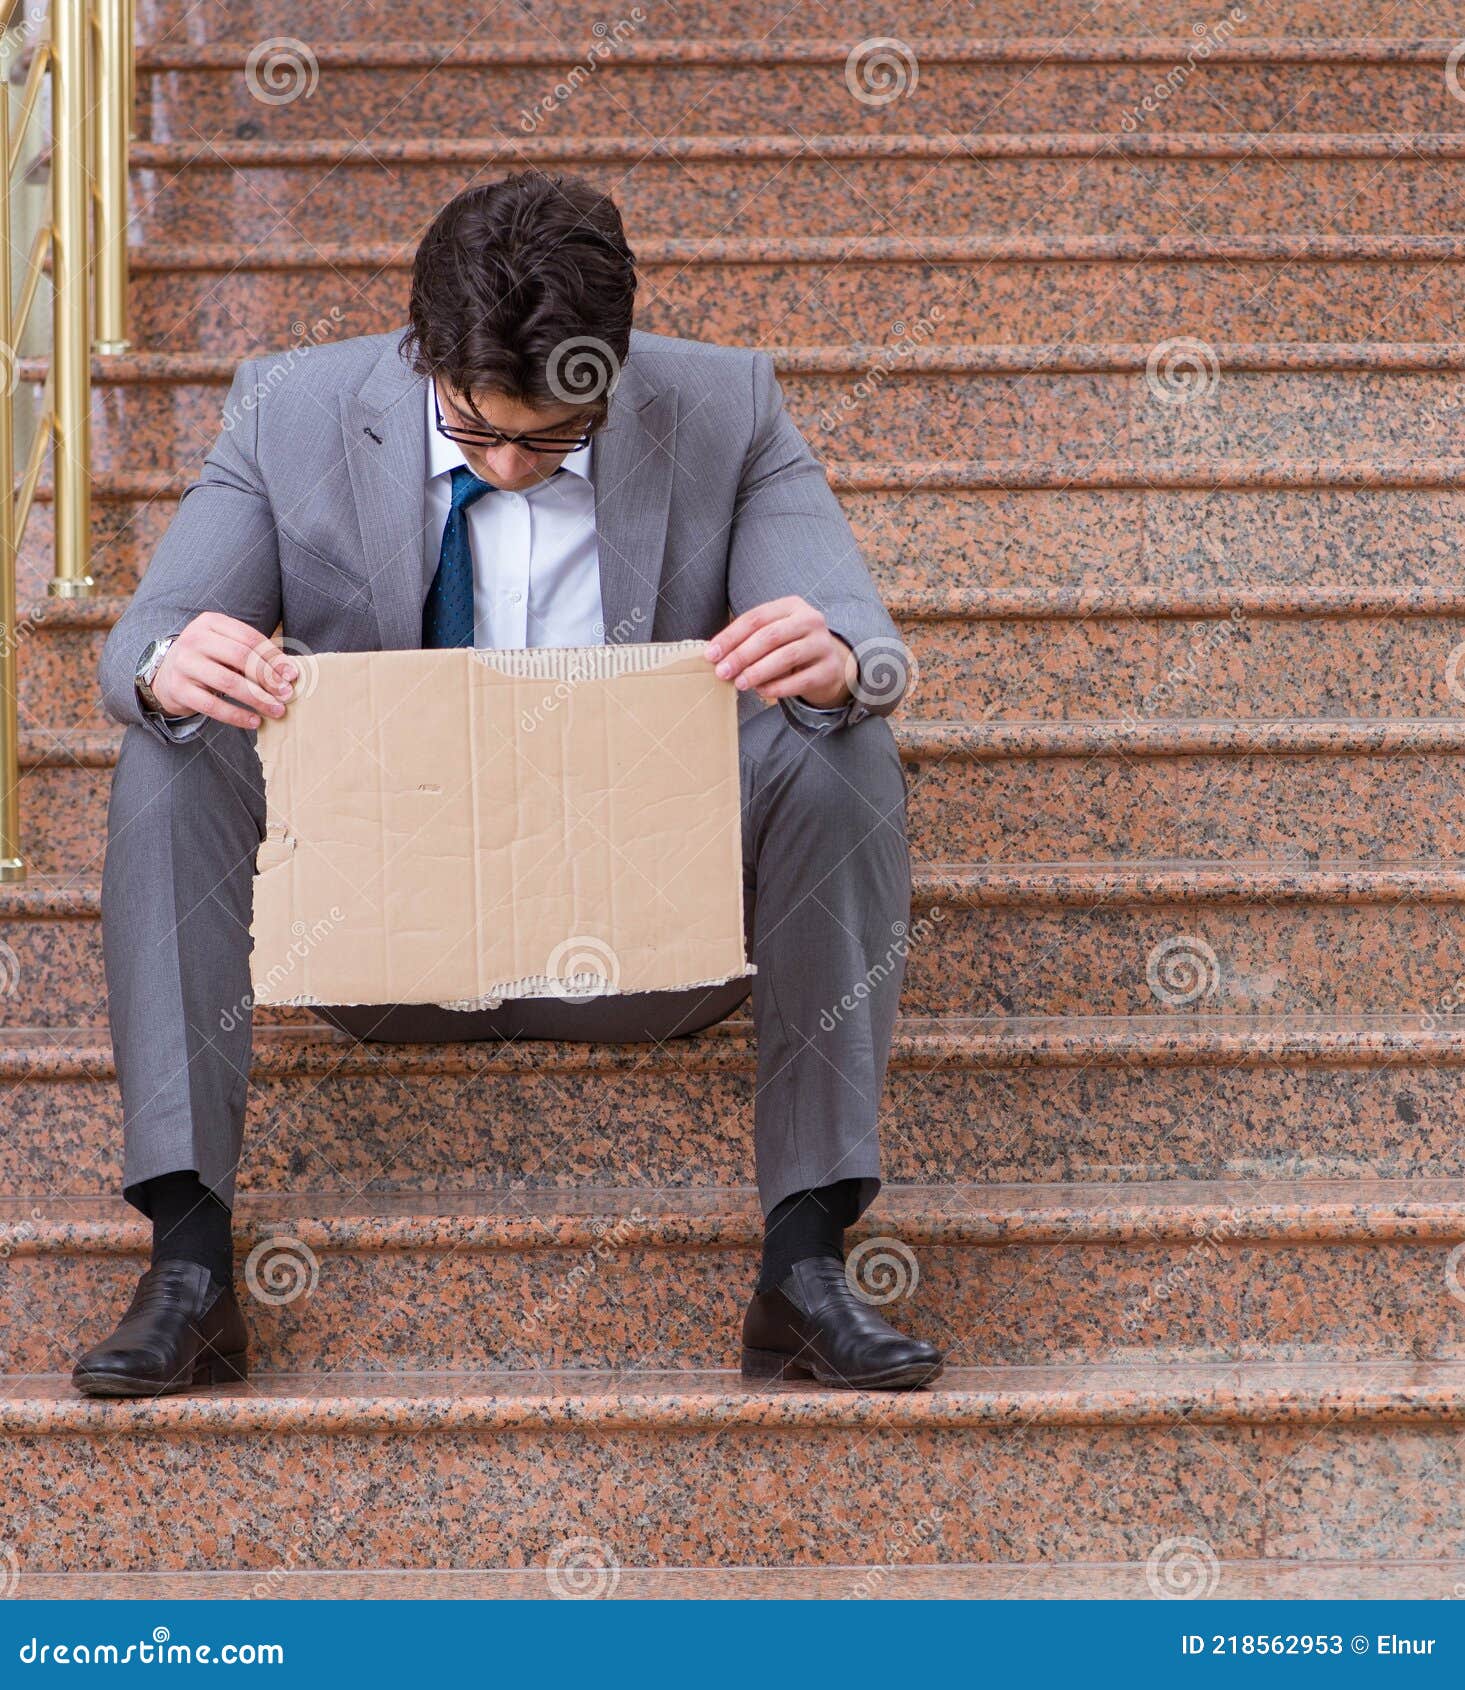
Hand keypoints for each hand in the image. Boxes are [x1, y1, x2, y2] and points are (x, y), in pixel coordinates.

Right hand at [148, 612, 296, 729]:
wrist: (167, 674)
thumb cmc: (210, 659)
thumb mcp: (226, 646)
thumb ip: (253, 653)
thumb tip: (289, 673)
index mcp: (210, 622)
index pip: (249, 638)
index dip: (274, 658)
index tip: (292, 675)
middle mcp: (194, 639)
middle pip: (240, 657)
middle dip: (268, 678)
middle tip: (287, 694)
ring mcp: (184, 664)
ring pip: (228, 682)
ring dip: (258, 699)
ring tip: (277, 710)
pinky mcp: (179, 689)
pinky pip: (213, 706)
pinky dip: (237, 716)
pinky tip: (255, 721)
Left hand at [706, 597, 853, 707]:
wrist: (828, 664)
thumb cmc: (791, 646)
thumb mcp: (773, 634)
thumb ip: (748, 639)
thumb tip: (715, 655)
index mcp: (792, 606)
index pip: (756, 618)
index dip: (731, 636)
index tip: (711, 654)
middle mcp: (810, 620)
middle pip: (770, 636)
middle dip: (742, 655)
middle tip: (722, 672)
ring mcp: (823, 644)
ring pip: (786, 657)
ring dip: (758, 671)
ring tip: (739, 683)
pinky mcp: (829, 669)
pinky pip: (800, 680)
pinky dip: (777, 687)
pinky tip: (761, 691)